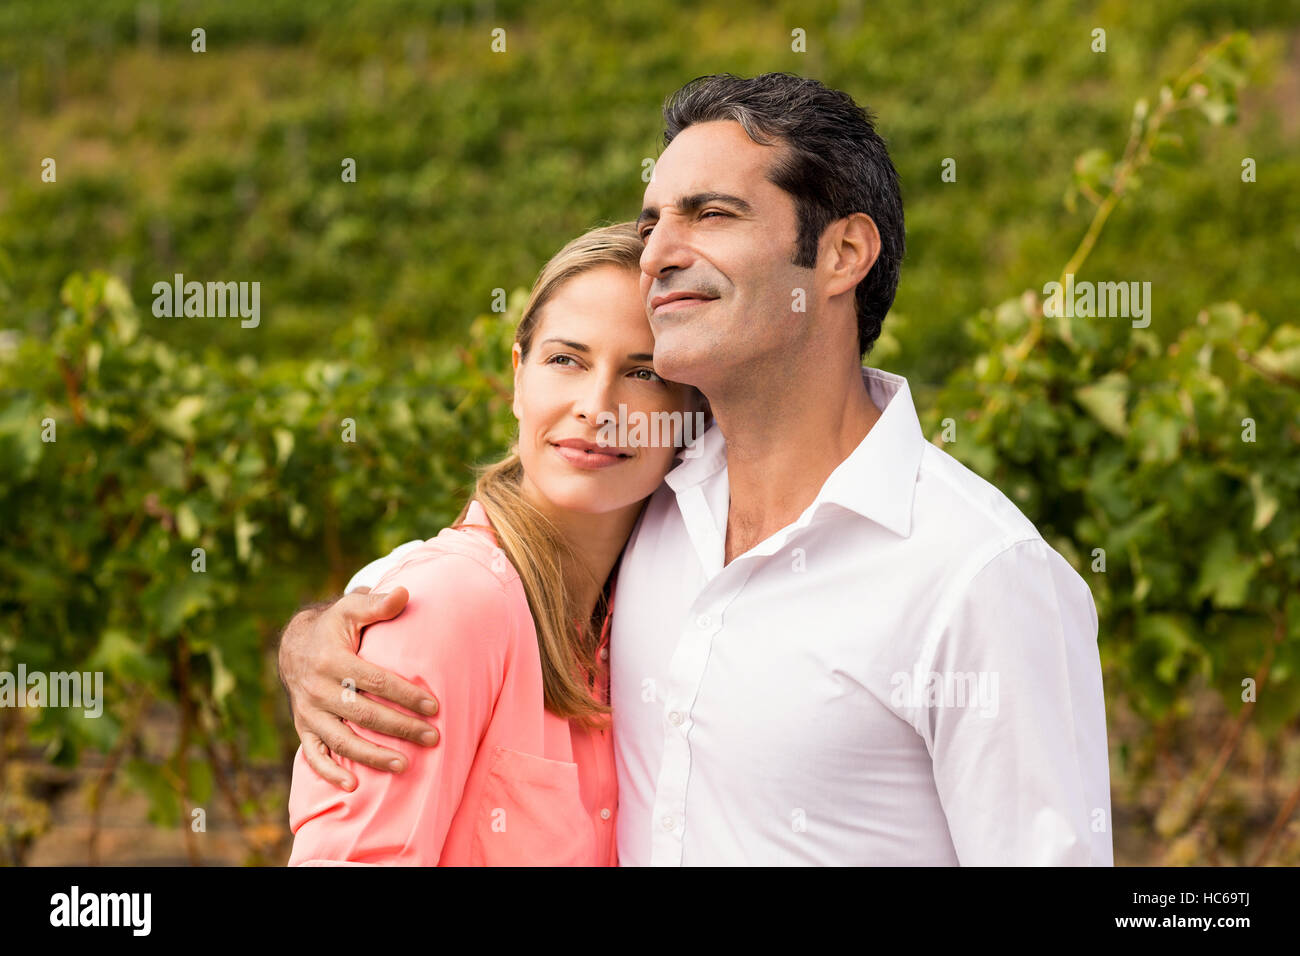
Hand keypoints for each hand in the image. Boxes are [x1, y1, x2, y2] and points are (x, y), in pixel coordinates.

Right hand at [277, 586, 440, 790]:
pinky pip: (313, 755)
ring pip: (342, 740)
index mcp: (332, 660)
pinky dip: (330, 772)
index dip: (405, 694)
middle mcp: (317, 689)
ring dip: (373, 756)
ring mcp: (308, 711)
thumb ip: (376, 604)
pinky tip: (353, 786)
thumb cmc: (335, 626)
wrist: (294, 645)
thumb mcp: (351, 609)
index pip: (375, 681)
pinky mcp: (303, 727)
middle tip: (433, 738)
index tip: (435, 706)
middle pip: (364, 714)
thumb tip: (404, 593)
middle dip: (400, 728)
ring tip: (405, 766)